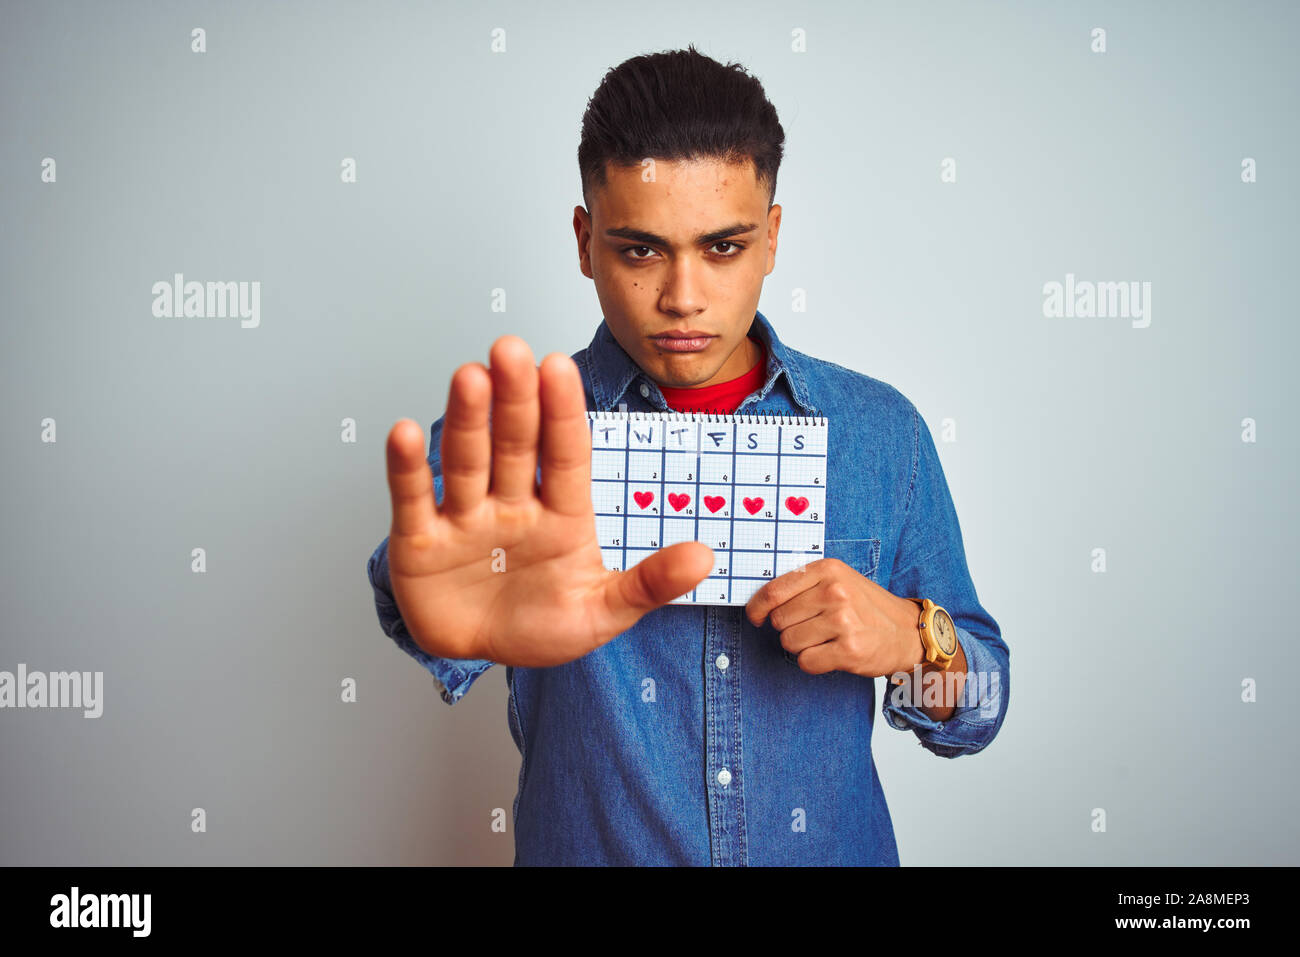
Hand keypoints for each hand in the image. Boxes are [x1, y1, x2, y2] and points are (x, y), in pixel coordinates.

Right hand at [383, 335, 714, 667]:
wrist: (480, 656)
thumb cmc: (541, 626)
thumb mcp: (602, 612)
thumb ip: (649, 584)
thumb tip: (706, 557)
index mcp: (561, 514)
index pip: (565, 455)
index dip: (562, 412)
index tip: (559, 368)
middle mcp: (511, 504)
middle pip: (515, 444)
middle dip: (514, 399)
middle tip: (513, 349)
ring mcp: (463, 519)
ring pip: (467, 461)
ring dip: (468, 420)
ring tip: (470, 376)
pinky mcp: (419, 543)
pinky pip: (411, 500)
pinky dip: (407, 469)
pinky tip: (407, 432)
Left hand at [745, 558, 920, 677]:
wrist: (908, 632)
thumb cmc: (866, 607)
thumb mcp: (838, 580)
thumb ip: (803, 584)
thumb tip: (760, 601)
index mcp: (828, 570)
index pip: (773, 591)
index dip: (757, 608)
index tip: (756, 616)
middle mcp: (835, 592)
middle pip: (780, 619)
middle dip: (789, 628)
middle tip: (813, 628)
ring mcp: (843, 621)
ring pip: (789, 642)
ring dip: (802, 646)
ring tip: (826, 639)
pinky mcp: (849, 650)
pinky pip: (806, 662)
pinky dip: (813, 662)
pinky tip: (831, 653)